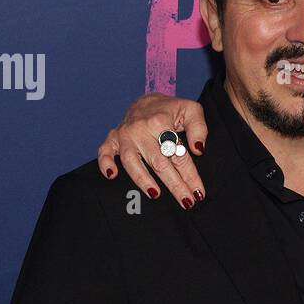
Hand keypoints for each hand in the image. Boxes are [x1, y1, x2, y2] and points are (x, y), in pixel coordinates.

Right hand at [96, 93, 210, 208]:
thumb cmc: (171, 109)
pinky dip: (105, 163)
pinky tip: (112, 175)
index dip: (190, 175)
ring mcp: (125, 135)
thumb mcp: (191, 110)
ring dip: (143, 179)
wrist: (146, 101)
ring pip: (132, 161)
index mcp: (160, 122)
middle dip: (174, 184)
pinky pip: (104, 152)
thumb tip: (198, 149)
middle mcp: (140, 129)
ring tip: (155, 194)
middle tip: (186, 202)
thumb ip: (198, 128)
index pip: (178, 154)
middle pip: (158, 162)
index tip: (198, 192)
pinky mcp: (113, 139)